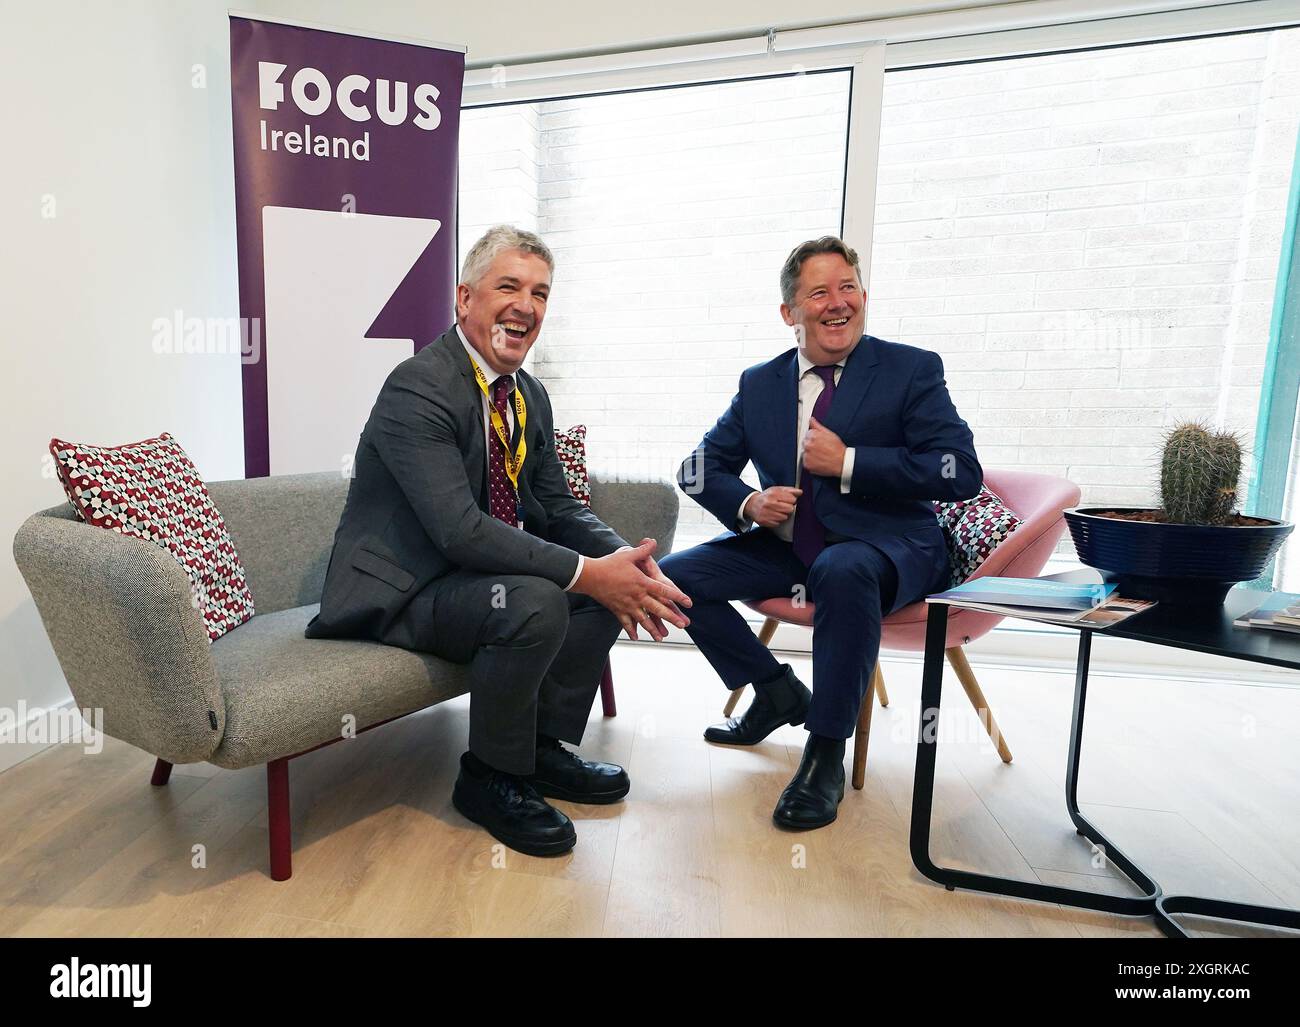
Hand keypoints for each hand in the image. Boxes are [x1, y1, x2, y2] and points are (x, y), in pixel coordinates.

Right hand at [574, 540, 691, 641]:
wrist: (590, 576)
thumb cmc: (609, 564)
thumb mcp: (628, 555)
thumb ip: (643, 550)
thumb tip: (653, 541)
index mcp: (642, 582)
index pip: (664, 590)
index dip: (677, 596)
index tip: (688, 602)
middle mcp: (637, 596)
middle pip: (657, 609)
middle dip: (671, 617)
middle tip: (683, 625)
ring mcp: (627, 605)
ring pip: (643, 620)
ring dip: (653, 629)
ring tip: (661, 638)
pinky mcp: (617, 610)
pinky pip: (626, 623)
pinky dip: (631, 630)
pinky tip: (636, 638)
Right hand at [743, 486, 801, 528]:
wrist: (751, 504)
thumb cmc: (766, 497)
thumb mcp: (776, 490)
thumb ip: (789, 490)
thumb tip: (800, 492)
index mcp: (773, 494)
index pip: (792, 499)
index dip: (792, 500)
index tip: (788, 500)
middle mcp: (769, 503)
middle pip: (789, 509)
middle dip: (788, 508)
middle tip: (783, 506)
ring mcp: (766, 513)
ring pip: (784, 517)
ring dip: (783, 515)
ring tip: (778, 511)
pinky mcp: (764, 521)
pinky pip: (777, 523)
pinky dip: (777, 520)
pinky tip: (773, 516)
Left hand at [801, 416, 846, 476]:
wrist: (842, 462)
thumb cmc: (837, 449)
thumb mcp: (829, 433)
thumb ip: (817, 426)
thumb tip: (811, 419)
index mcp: (812, 435)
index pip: (808, 434)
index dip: (814, 438)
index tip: (820, 442)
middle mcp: (808, 445)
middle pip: (805, 443)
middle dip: (811, 445)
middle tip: (821, 449)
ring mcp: (807, 455)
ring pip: (805, 452)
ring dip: (810, 453)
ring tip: (820, 455)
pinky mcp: (807, 464)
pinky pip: (805, 462)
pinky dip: (810, 462)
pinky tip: (819, 460)